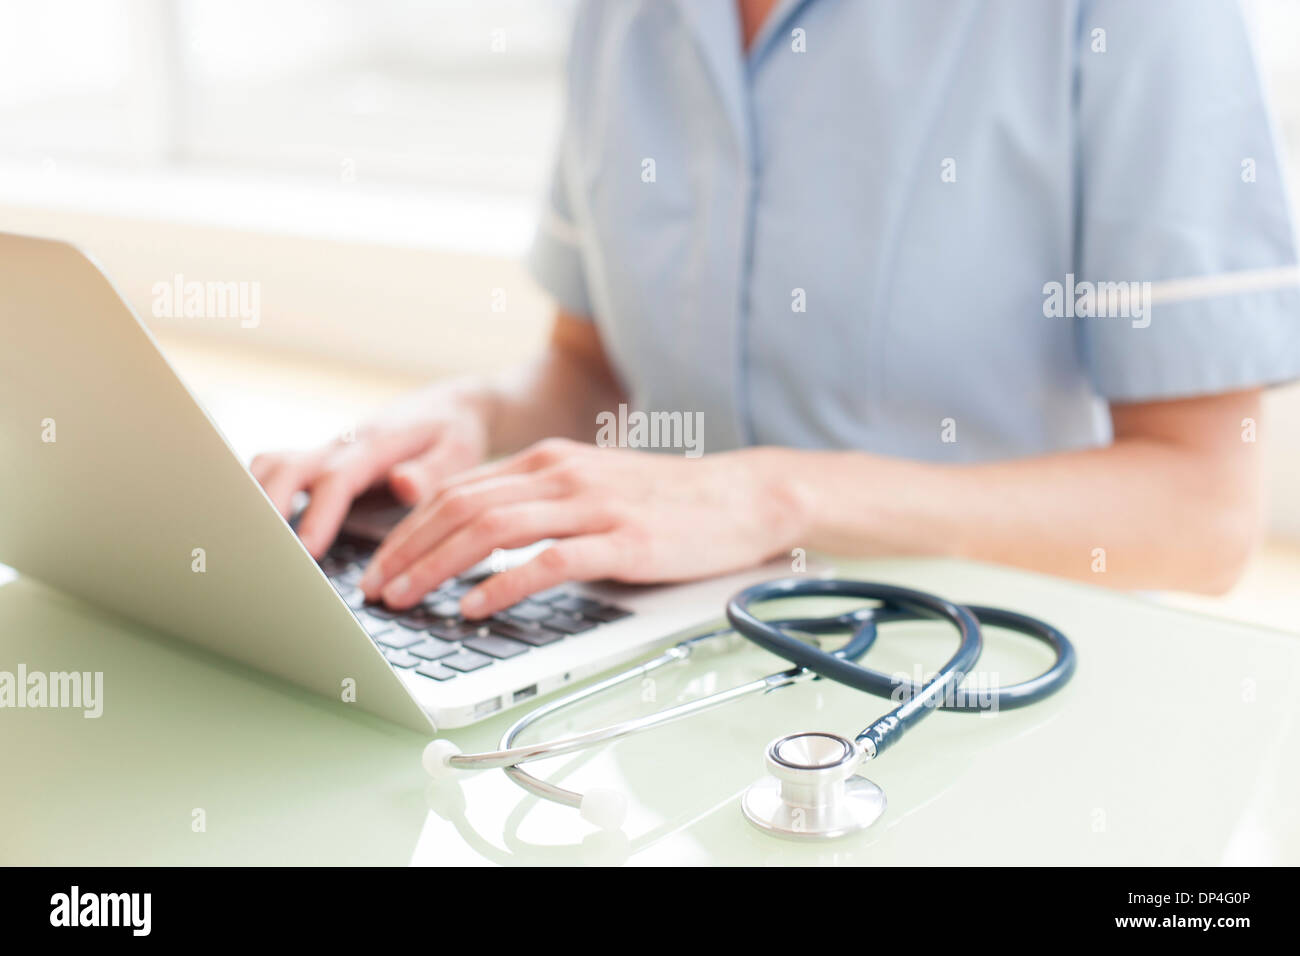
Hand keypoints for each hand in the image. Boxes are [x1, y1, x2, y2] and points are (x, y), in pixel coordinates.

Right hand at [249, 385, 491, 557]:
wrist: (448, 408)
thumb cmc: (454, 435)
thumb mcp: (458, 451)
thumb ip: (432, 472)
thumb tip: (404, 485)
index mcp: (376, 445)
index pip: (337, 478)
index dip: (318, 513)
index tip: (306, 550)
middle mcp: (341, 445)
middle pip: (287, 467)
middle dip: (267, 507)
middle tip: (257, 553)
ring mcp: (325, 452)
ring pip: (271, 465)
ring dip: (251, 497)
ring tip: (242, 544)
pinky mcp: (319, 462)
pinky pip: (276, 472)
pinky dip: (255, 494)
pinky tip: (248, 529)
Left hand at [358, 439, 809, 617]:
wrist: (742, 496)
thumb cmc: (666, 500)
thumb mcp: (591, 486)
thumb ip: (539, 502)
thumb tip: (478, 535)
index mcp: (549, 459)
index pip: (458, 490)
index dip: (408, 528)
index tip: (381, 564)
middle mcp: (562, 474)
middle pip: (461, 506)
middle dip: (407, 550)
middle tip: (376, 589)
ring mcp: (593, 506)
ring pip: (492, 529)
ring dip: (438, 567)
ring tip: (408, 600)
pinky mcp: (622, 541)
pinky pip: (549, 561)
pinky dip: (503, 584)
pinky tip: (476, 606)